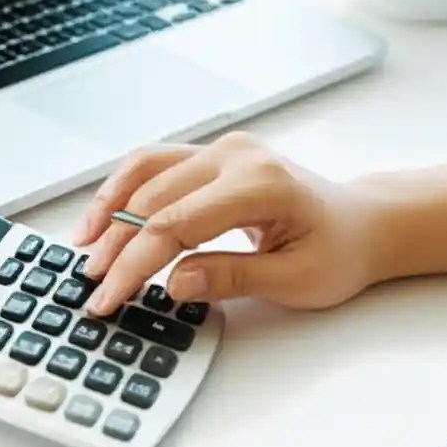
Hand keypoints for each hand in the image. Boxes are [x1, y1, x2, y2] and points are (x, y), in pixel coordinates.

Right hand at [73, 132, 386, 314]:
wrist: (363, 224)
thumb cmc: (339, 251)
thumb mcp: (297, 279)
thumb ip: (233, 277)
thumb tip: (173, 282)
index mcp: (261, 184)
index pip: (175, 224)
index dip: (134, 264)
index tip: (108, 296)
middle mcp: (236, 156)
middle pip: (152, 199)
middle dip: (115, 246)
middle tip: (92, 286)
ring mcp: (221, 150)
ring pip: (144, 170)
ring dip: (108, 208)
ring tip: (83, 247)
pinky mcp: (209, 156)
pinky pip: (154, 166)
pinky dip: (123, 191)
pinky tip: (102, 218)